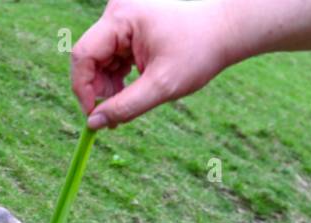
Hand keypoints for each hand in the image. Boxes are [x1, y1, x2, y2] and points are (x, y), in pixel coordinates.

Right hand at [71, 0, 237, 129]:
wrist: (228, 27)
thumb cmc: (200, 51)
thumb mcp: (162, 86)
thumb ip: (125, 107)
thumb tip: (93, 123)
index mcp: (122, 17)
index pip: (83, 55)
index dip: (83, 89)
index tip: (94, 116)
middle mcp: (118, 11)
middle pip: (90, 57)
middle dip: (99, 88)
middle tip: (115, 113)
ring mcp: (125, 15)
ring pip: (101, 57)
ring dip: (110, 83)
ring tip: (131, 97)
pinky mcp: (132, 23)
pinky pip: (113, 52)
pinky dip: (119, 73)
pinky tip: (135, 84)